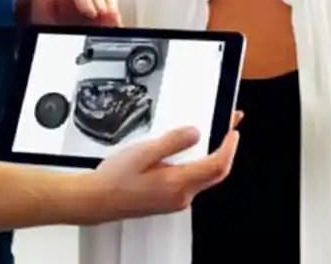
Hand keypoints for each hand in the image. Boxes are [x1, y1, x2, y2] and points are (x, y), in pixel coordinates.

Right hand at [82, 111, 242, 222]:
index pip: (216, 165)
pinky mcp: (169, 201)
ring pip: (203, 178)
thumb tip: (194, 133)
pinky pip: (191, 182)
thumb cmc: (115, 179)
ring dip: (210, 158)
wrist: (98, 200)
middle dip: (224, 150)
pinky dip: (196, 166)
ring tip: (207, 137)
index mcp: (177, 183)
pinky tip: (186, 155)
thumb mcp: (142, 152)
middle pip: (215, 173)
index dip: (229, 147)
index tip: (233, 131)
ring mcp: (176, 201)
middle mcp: (181, 196)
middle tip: (228, 129)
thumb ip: (171, 143)